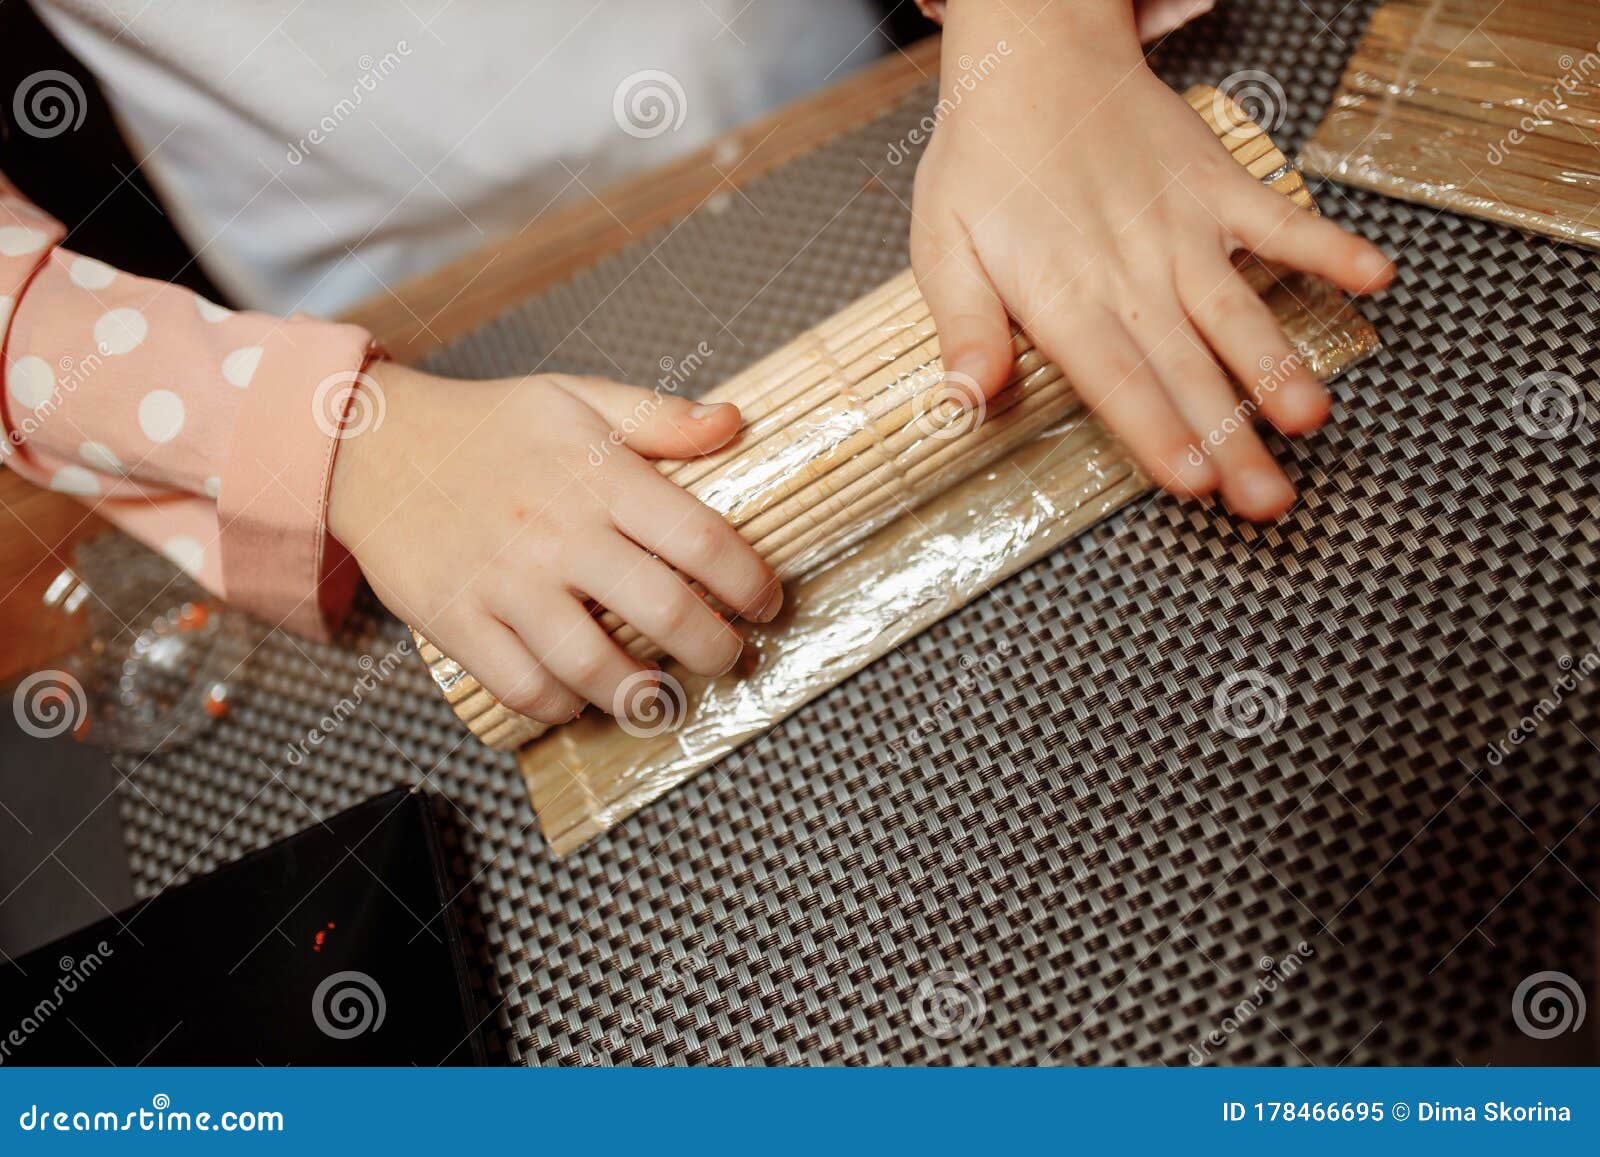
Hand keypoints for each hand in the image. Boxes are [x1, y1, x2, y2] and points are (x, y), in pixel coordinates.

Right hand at [327, 363, 781, 723]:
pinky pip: (523, 687)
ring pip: (594, 667)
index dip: (750, 584)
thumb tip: (735, 421)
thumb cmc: (490, 426)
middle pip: (664, 613)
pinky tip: (582, 698)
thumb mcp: (578, 398)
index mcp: (599, 478)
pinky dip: (563, 705)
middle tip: (730, 659)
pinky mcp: (457, 620)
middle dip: (715, 650)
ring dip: (644, 694)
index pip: (702, 542)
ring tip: (662, 693)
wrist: (374, 446)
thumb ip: (660, 417)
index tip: (767, 603)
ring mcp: (505, 583)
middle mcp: (558, 534)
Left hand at [910, 0, 1392, 518]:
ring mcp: (1181, 228)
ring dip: (1277, 365)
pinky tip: (1374, 278)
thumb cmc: (984, 161)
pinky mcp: (1216, 187)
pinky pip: (1278, 219)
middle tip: (1267, 499)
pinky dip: (1327, 246)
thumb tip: (965, 399)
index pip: (1115, 379)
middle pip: (1185, 368)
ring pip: (1236, 311)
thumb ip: (965, 327)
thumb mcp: (942, 246)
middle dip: (1229, 438)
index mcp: (1061, 295)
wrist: (1032, 56)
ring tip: (1310, 417)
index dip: (1156, 432)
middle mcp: (1130, 271)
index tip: (1192, 482)